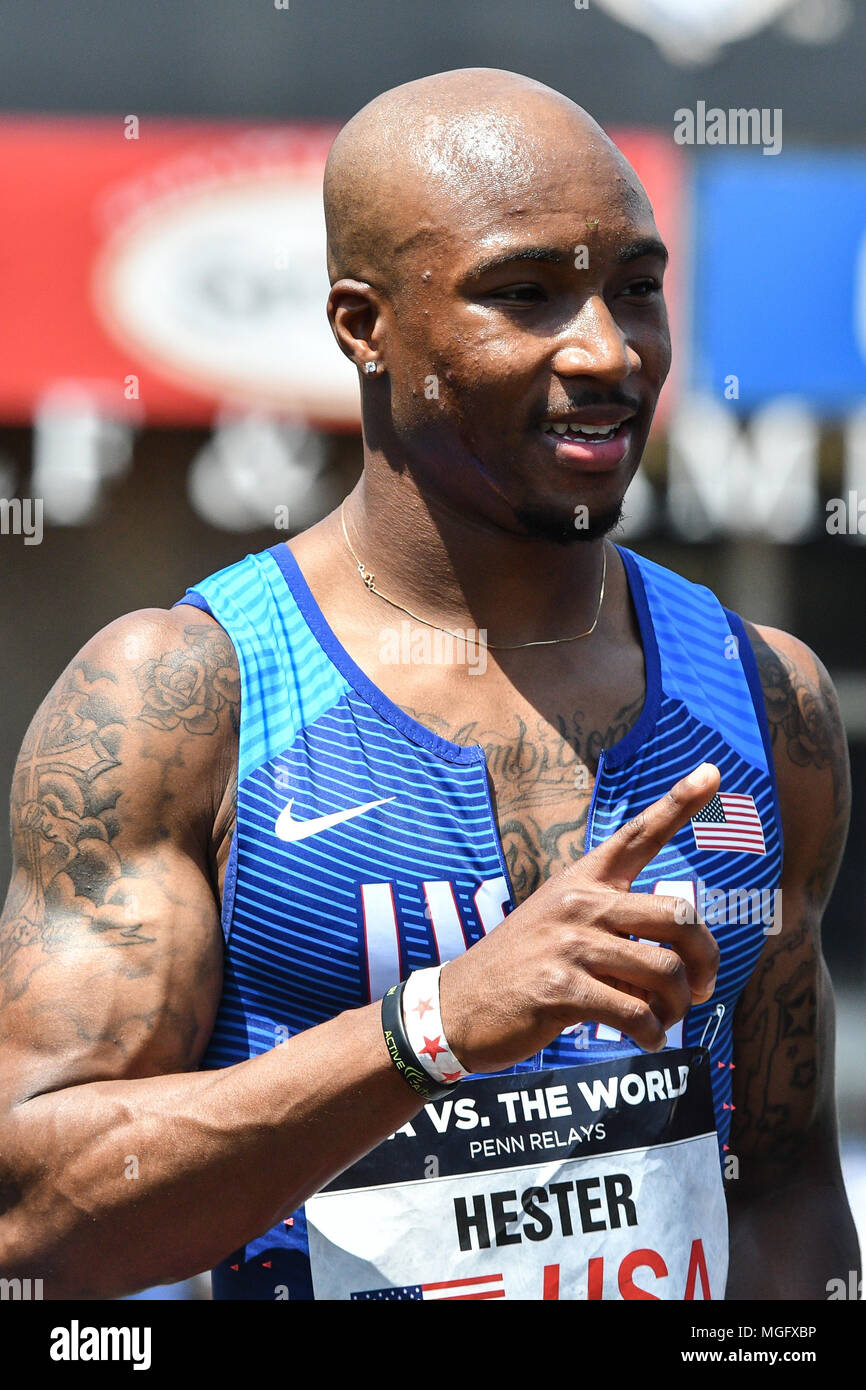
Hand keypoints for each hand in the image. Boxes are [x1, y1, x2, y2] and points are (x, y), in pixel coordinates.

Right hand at [439, 762, 720, 1071]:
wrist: (457, 1006)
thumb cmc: (521, 967)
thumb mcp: (559, 923)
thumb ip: (614, 928)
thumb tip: (675, 962)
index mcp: (582, 880)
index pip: (638, 834)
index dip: (679, 802)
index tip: (712, 771)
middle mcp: (580, 903)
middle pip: (677, 915)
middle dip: (704, 960)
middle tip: (699, 989)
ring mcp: (570, 945)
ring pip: (665, 970)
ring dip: (677, 1006)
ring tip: (664, 1020)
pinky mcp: (561, 990)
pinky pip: (636, 1014)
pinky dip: (652, 1035)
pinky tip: (645, 1041)